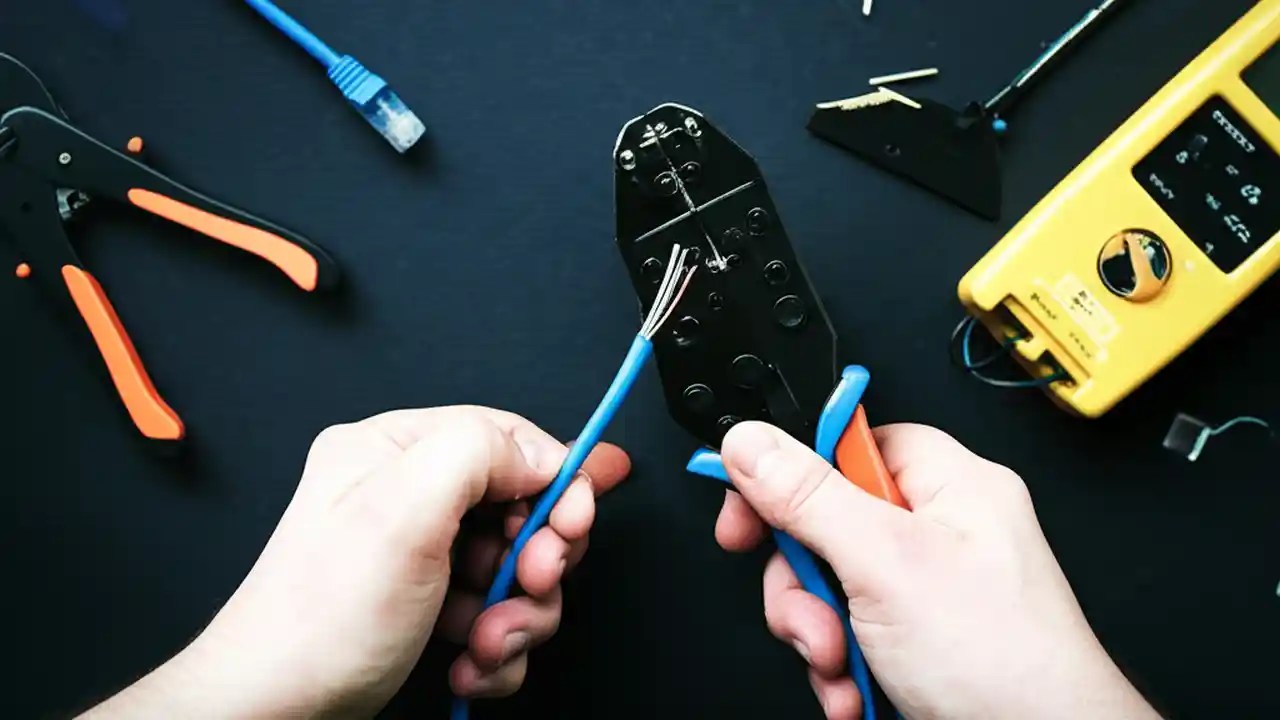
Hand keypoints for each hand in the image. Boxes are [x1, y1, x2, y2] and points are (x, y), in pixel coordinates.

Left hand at [82, 406, 628, 718]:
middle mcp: (408, 493)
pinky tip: (472, 665)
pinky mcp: (428, 603)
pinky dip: (498, 645)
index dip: (556, 476)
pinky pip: (494, 609)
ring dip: (519, 613)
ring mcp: (420, 552)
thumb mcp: (402, 513)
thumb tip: (537, 454)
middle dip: (536, 556)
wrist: (275, 711)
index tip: (576, 522)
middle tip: (528, 585)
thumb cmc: (319, 620)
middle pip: (520, 504)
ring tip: (487, 644)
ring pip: (514, 565)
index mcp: (393, 448)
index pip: (506, 436)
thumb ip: (477, 454)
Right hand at [715, 422, 1158, 719]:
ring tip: (839, 662)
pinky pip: (847, 631)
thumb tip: (752, 442)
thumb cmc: (1008, 663)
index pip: (849, 440)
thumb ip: (811, 497)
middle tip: (810, 606)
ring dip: (817, 632)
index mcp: (951, 485)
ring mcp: (927, 589)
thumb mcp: (887, 563)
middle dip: (803, 577)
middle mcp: (941, 530)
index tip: (746, 497)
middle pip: (825, 520)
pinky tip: (854, 688)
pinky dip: (839, 666)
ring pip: (828, 584)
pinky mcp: (914, 639)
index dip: (792, 466)